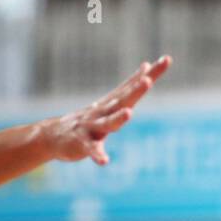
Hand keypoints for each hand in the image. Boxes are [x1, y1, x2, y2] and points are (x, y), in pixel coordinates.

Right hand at [40, 55, 171, 164]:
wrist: (54, 136)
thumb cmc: (88, 120)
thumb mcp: (110, 103)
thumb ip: (129, 89)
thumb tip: (146, 69)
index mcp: (112, 103)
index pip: (134, 85)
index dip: (151, 75)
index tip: (167, 60)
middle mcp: (103, 111)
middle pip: (123, 100)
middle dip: (135, 91)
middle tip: (147, 81)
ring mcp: (91, 127)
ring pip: (107, 123)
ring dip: (118, 118)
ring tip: (128, 113)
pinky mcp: (82, 144)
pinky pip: (91, 149)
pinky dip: (97, 155)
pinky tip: (104, 161)